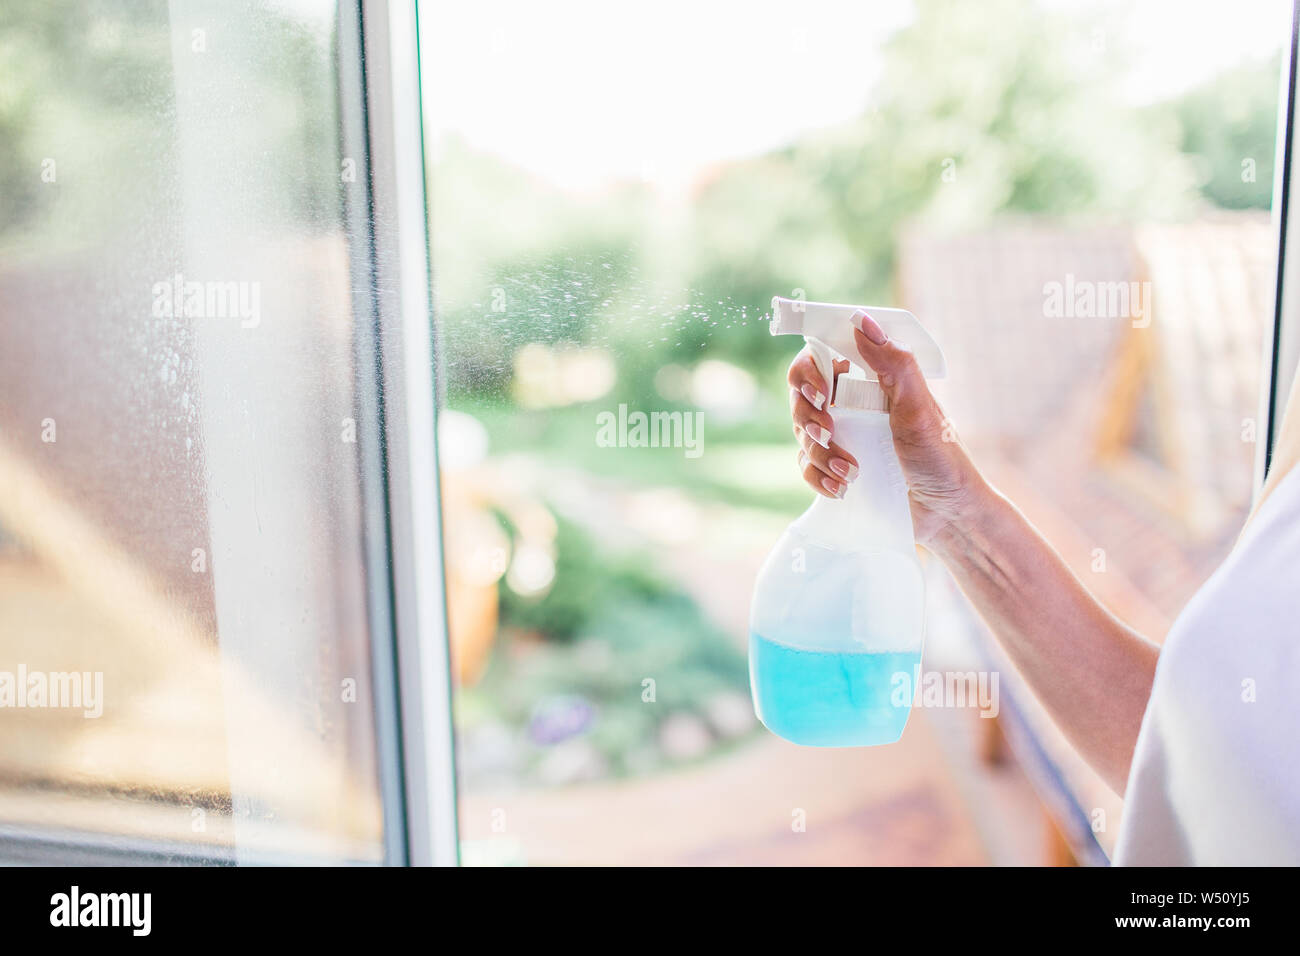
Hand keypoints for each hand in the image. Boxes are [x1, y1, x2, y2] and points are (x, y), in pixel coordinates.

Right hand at [786, 309, 983, 546]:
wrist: (947, 514)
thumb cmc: (941, 456)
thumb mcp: (919, 407)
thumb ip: (893, 362)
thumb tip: (861, 321)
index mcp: (870, 380)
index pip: (820, 358)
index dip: (808, 371)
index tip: (820, 393)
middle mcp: (851, 404)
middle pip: (802, 397)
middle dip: (807, 417)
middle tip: (828, 433)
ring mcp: (843, 437)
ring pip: (802, 435)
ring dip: (818, 454)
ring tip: (849, 471)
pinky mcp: (836, 468)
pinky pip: (807, 467)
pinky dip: (817, 477)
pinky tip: (841, 488)